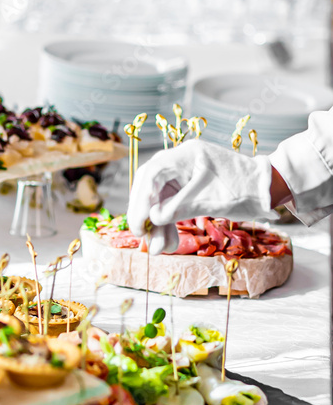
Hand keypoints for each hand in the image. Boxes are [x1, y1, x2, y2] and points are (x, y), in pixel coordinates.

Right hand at [127, 139, 274, 253]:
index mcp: (185, 155)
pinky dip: (168, 225)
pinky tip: (167, 243)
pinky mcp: (187, 190)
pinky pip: (170, 207)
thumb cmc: (242, 189)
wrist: (265, 190)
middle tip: (143, 237)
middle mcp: (180, 163)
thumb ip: (177, 208)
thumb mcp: (208, 200)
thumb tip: (152, 219)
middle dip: (145, 215)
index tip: (139, 226)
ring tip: (158, 249)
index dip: (140, 202)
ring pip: (159, 201)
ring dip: (157, 226)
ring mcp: (183, 176)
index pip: (150, 175)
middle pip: (149, 187)